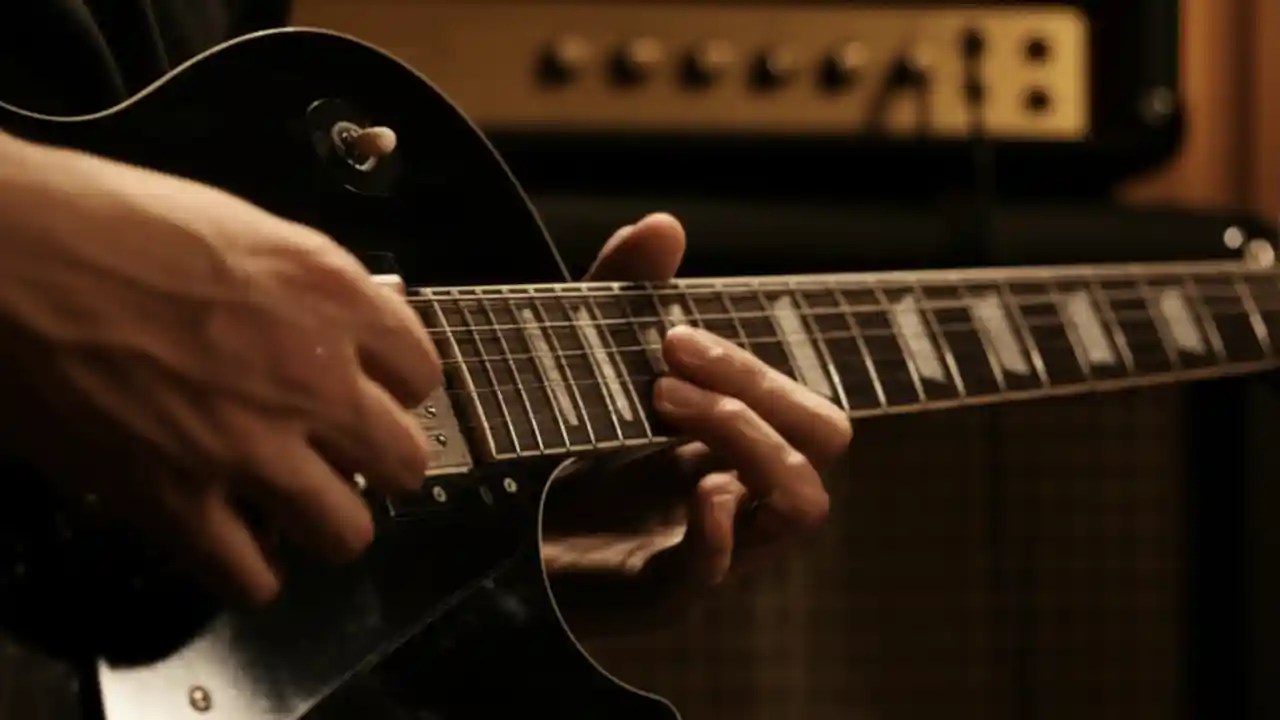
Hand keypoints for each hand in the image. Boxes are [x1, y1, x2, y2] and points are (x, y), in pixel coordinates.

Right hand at [0, 134, 439, 605]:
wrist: (3, 252)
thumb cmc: (110, 218)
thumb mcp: (245, 227)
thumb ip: (312, 289)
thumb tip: (351, 328)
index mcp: (332, 295)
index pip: (423, 374)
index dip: (395, 388)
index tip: (368, 392)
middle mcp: (310, 376)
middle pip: (405, 463)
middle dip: (376, 463)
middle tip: (337, 453)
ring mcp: (246, 446)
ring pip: (347, 533)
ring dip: (325, 522)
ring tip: (292, 503)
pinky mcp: (173, 500)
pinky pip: (252, 578)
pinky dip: (250, 571)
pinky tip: (233, 542)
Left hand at [542, 213, 851, 628]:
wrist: (480, 533)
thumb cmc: (547, 450)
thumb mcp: (582, 361)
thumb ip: (620, 296)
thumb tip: (665, 225)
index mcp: (728, 442)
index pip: (802, 402)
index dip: (755, 365)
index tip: (673, 332)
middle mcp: (738, 490)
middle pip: (823, 440)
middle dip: (759, 390)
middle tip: (667, 367)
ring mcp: (708, 547)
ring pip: (802, 503)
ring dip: (748, 440)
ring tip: (663, 404)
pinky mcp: (657, 593)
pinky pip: (714, 573)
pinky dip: (717, 534)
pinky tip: (695, 497)